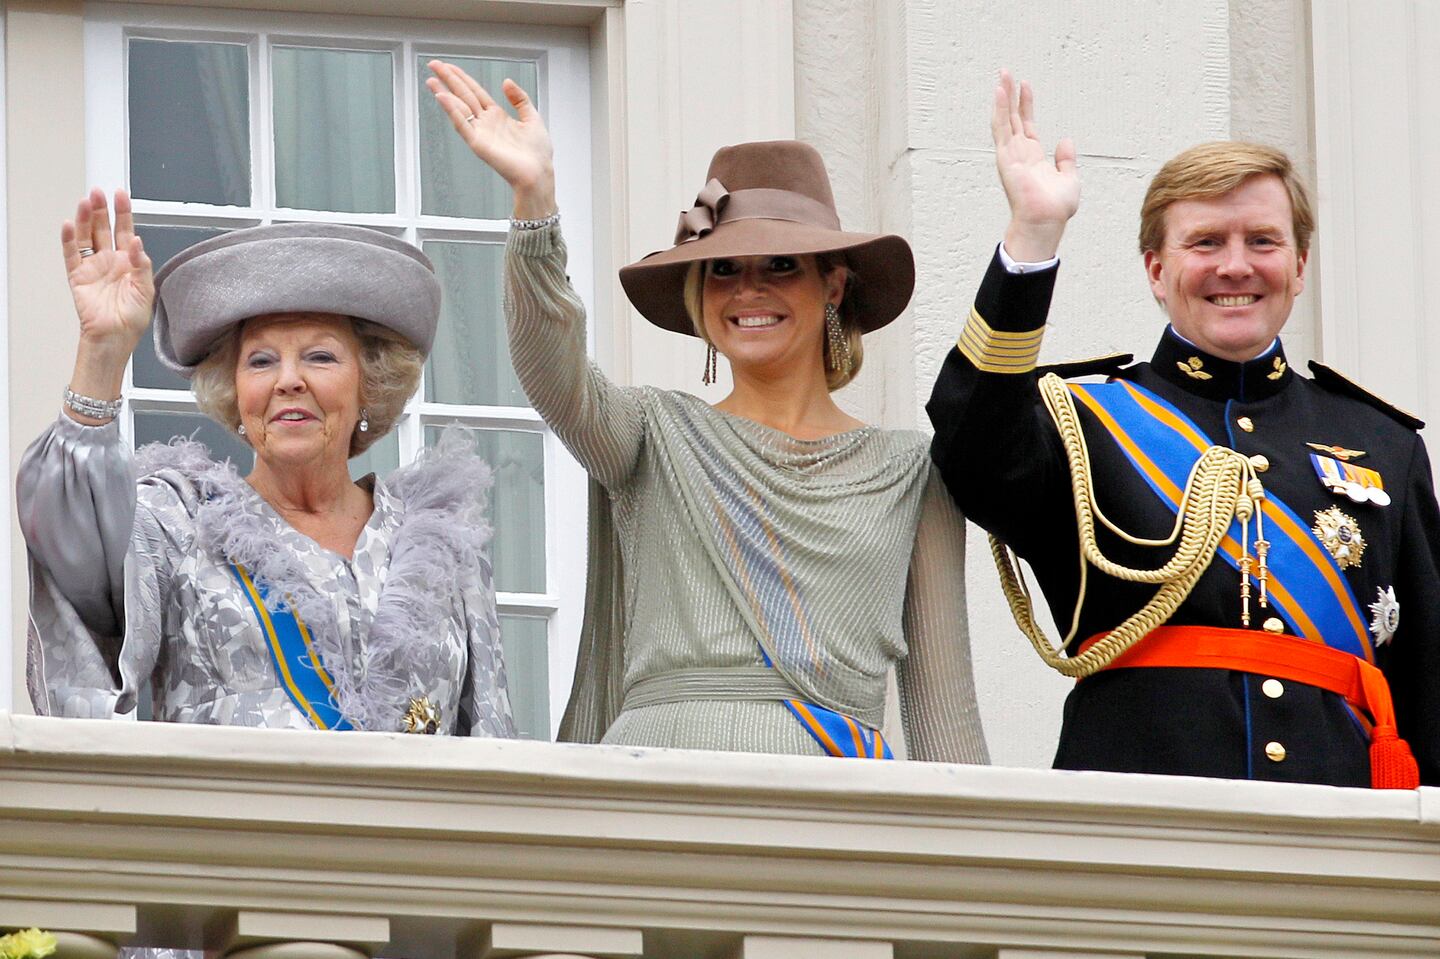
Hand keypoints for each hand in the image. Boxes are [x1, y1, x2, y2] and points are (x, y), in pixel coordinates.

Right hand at [62, 188, 153, 356]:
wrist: (114, 337)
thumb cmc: (132, 319)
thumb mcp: (146, 290)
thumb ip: (141, 265)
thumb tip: (136, 242)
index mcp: (128, 262)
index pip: (125, 230)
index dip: (123, 212)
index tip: (121, 195)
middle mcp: (109, 260)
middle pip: (103, 228)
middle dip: (101, 209)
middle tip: (98, 192)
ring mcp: (92, 266)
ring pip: (86, 236)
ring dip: (86, 218)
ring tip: (86, 202)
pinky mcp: (78, 276)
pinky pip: (71, 254)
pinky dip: (69, 239)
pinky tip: (70, 225)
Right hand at [426, 61, 556, 218]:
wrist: (539, 174)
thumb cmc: (537, 154)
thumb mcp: (532, 117)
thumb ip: (520, 99)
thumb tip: (506, 81)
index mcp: (497, 116)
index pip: (475, 92)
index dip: (462, 78)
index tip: (449, 66)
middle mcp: (486, 123)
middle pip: (463, 96)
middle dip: (448, 80)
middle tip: (433, 65)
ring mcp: (480, 133)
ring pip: (459, 108)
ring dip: (444, 93)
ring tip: (431, 80)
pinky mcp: (478, 144)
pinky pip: (462, 125)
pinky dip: (452, 112)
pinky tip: (442, 98)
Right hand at [991, 70, 1079, 261]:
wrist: (1046, 221)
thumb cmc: (1056, 208)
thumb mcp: (1069, 178)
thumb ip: (1066, 160)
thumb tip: (1065, 141)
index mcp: (1032, 157)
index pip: (1026, 124)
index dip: (1025, 105)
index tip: (1025, 86)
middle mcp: (1019, 153)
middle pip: (1011, 117)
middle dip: (1009, 95)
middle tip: (1006, 72)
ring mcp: (1010, 154)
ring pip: (1004, 119)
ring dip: (1002, 97)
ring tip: (1002, 75)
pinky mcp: (1006, 157)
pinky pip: (1001, 128)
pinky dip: (999, 110)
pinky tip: (999, 93)